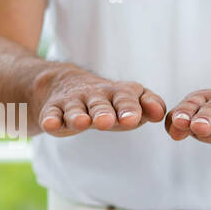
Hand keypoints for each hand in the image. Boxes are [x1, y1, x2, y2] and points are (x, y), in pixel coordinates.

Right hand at [34, 66, 166, 136]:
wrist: (68, 85)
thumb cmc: (111, 101)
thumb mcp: (131, 101)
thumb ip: (149, 105)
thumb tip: (160, 113)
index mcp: (119, 94)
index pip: (127, 99)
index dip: (130, 109)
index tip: (133, 120)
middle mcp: (96, 96)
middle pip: (100, 104)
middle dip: (104, 113)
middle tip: (107, 122)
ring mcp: (74, 102)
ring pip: (75, 109)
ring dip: (78, 115)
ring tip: (81, 122)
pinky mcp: (54, 109)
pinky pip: (51, 114)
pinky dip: (51, 119)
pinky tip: (50, 124)